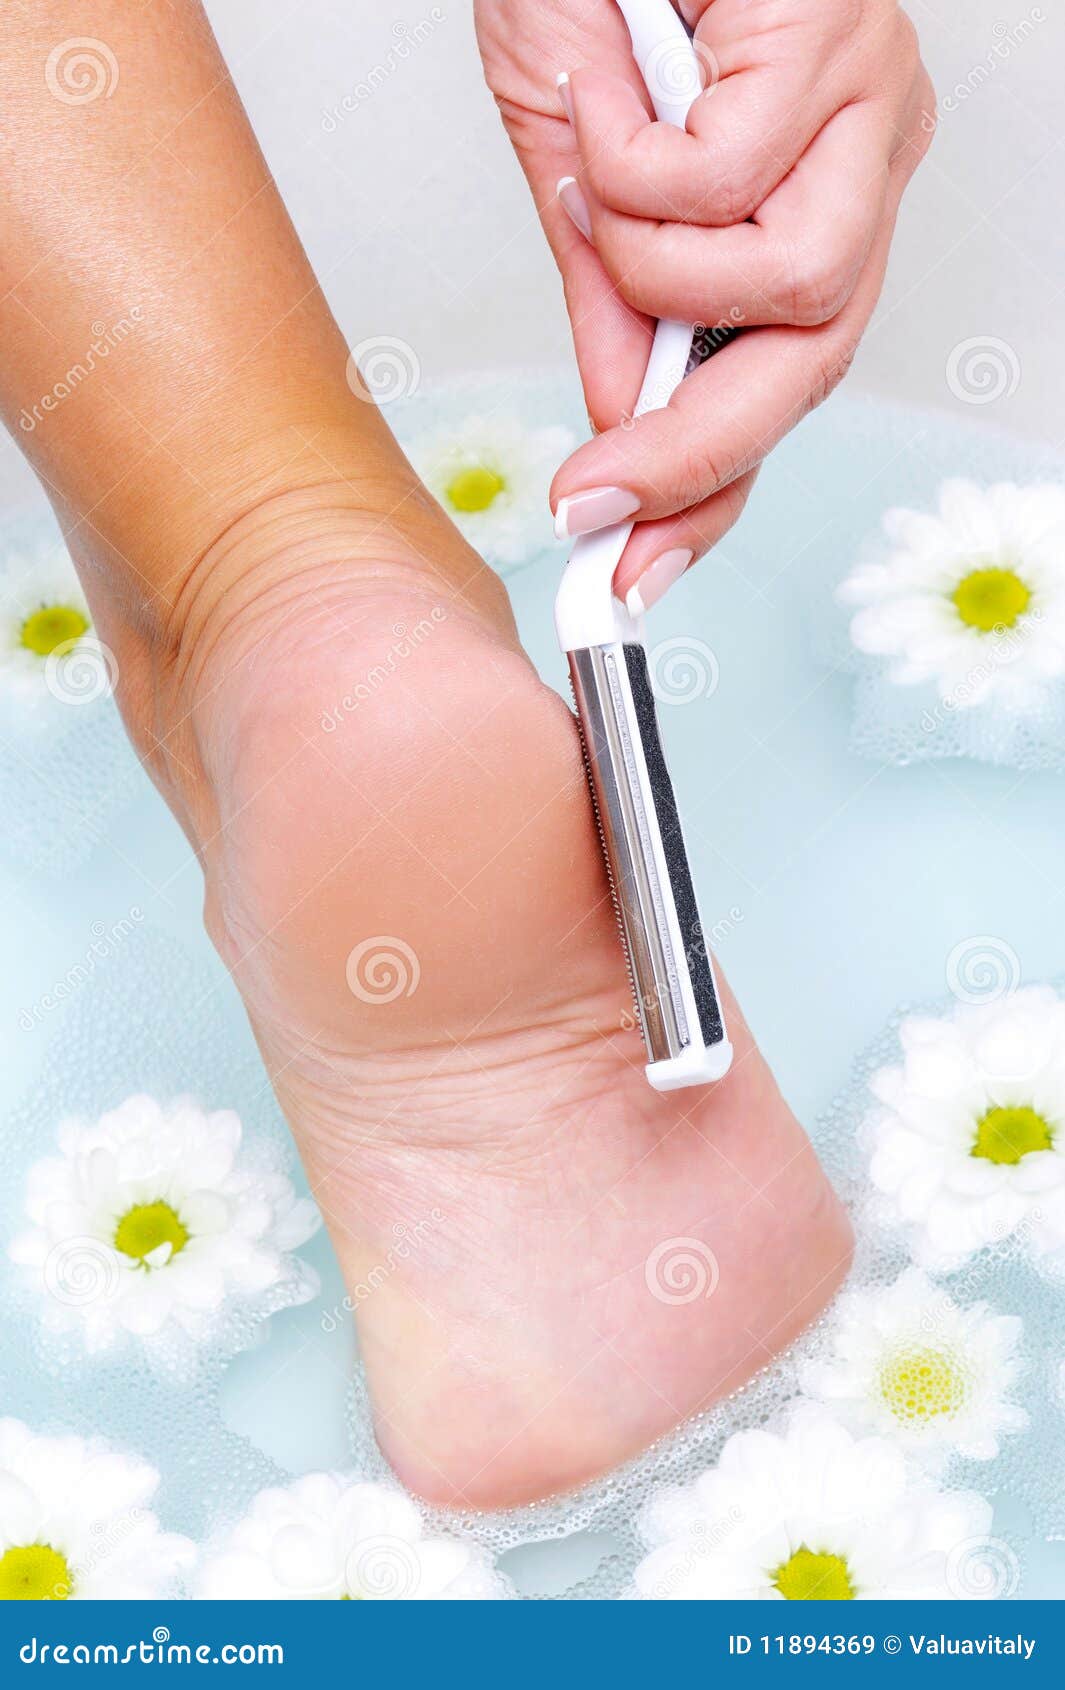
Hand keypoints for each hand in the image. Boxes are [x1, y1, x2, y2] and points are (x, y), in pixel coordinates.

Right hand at [476, 0, 934, 605]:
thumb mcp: (582, 178)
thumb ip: (615, 306)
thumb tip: (622, 427)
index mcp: (813, 204)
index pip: (786, 383)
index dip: (709, 489)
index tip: (634, 570)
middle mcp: (862, 162)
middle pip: (813, 366)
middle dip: (691, 452)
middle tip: (595, 498)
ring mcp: (865, 104)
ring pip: (791, 290)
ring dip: (653, 268)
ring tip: (591, 177)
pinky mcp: (841, 43)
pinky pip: (729, 188)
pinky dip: (632, 165)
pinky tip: (610, 92)